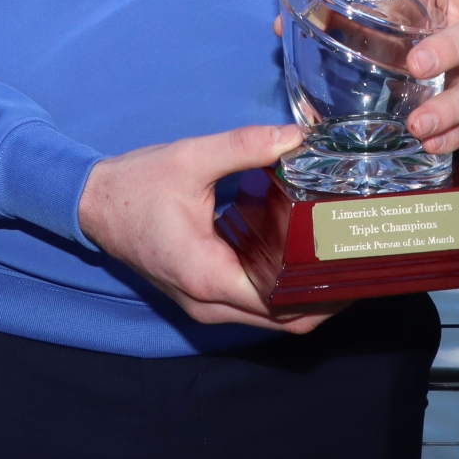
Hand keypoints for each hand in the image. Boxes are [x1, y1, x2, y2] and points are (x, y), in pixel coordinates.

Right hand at [77, 123, 334, 334]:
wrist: (93, 203)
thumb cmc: (137, 185)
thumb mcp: (192, 158)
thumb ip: (245, 146)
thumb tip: (296, 136)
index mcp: (208, 275)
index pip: (283, 303)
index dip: (327, 289)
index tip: (359, 263)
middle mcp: (209, 303)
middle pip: (286, 321)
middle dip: (329, 297)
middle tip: (364, 259)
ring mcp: (205, 306)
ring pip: (272, 320)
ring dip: (309, 297)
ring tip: (342, 258)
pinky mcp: (204, 295)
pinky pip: (256, 306)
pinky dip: (285, 292)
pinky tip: (306, 257)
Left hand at [270, 0, 458, 155]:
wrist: (417, 42)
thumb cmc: (401, 17)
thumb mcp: (375, 6)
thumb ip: (337, 12)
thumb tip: (281, 25)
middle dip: (451, 54)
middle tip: (417, 67)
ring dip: (452, 110)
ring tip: (418, 126)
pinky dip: (455, 137)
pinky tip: (430, 146)